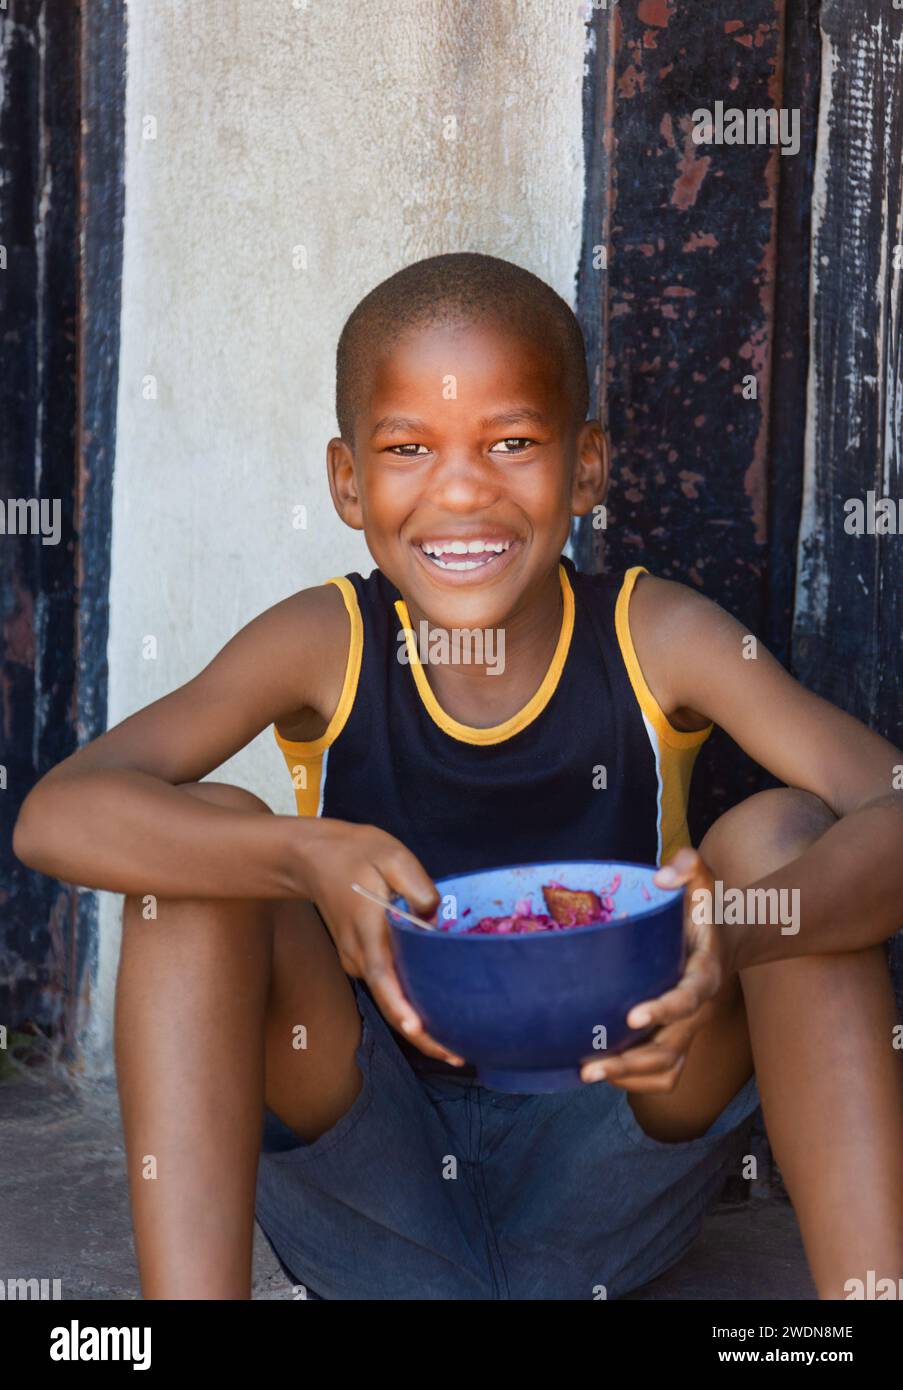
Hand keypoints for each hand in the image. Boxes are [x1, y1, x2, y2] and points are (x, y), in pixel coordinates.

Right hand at [298, 818, 464, 1066]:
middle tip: (459, 1057)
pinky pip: (386, 987)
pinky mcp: (358, 959)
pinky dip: (408, 1004)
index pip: (384, 976)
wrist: (311, 857)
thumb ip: (417, 885)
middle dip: (422, 1034)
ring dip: (419, 1022)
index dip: (401, 1006)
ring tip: (457, 1042)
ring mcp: (355, 960)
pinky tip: (435, 1011)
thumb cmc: (355, 853)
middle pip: (390, 1001)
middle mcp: (358, 954)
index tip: (418, 1030)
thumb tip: (436, 919)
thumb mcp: (391, 855)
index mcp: (367, 929)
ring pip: (389, 998)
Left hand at [580, 847, 729, 1089]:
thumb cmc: (705, 910)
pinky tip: (604, 1073)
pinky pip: (665, 1074)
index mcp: (705, 973)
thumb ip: (689, 867)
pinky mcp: (680, 1039)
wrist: (730, 940)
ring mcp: (691, 1029)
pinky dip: (637, 1082)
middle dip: (631, 1061)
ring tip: (589, 1073)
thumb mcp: (703, 881)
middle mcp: (699, 1009)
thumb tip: (660, 877)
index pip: (688, 999)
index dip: (663, 1010)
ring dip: (629, 1077)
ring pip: (667, 1069)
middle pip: (670, 1049)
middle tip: (591, 1066)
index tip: (632, 1017)